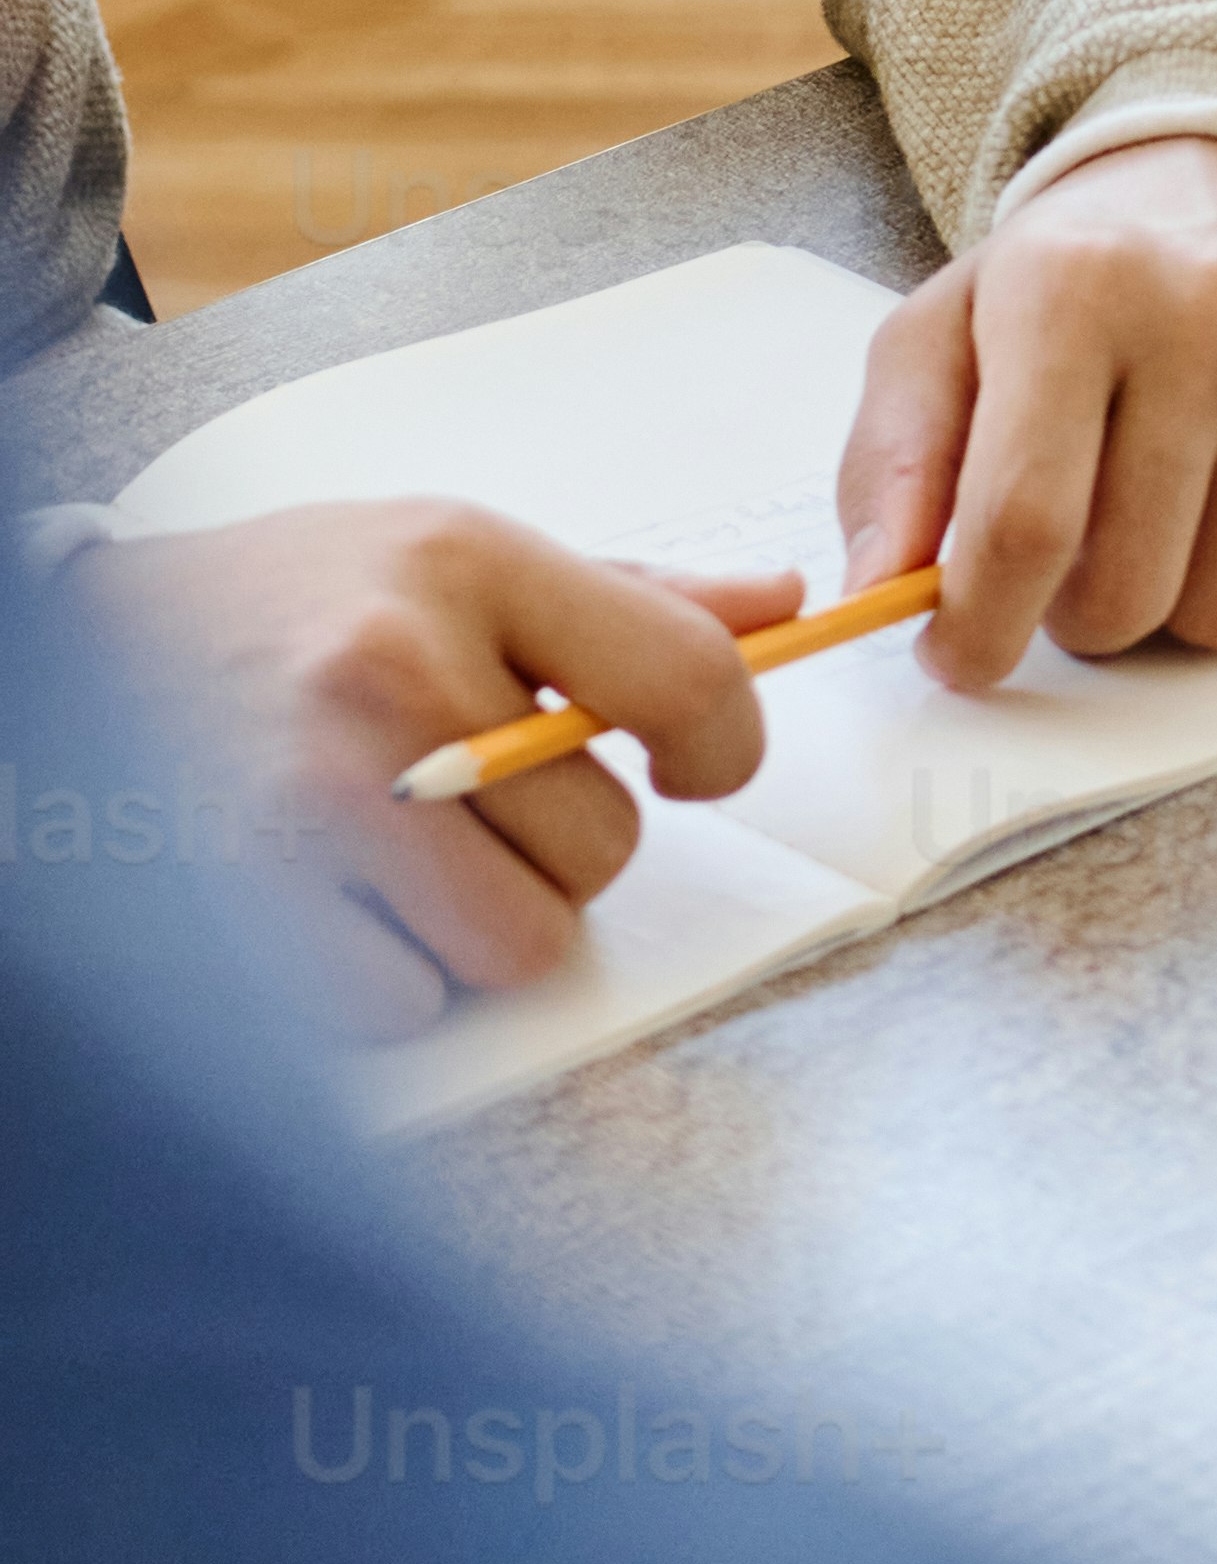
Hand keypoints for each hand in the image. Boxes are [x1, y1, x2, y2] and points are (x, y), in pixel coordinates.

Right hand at [73, 500, 791, 1041]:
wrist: (85, 652)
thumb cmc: (291, 604)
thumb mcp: (453, 554)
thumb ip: (623, 598)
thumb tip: (783, 609)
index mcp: (464, 561)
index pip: (682, 674)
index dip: (725, 744)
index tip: (701, 764)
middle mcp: (392, 670)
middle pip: (604, 845)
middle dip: (566, 848)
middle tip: (487, 808)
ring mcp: (311, 796)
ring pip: (520, 946)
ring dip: (486, 928)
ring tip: (415, 860)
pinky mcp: (247, 909)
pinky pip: (407, 1009)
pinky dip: (393, 984)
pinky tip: (342, 908)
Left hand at [839, 135, 1216, 689]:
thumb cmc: (1093, 270)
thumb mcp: (956, 324)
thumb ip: (895, 457)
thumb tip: (877, 595)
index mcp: (1073, 287)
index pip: (1023, 523)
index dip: (979, 628)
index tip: (963, 656)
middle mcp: (1210, 314)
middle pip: (1124, 592)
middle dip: (1083, 610)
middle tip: (1085, 546)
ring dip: (1183, 599)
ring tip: (1176, 508)